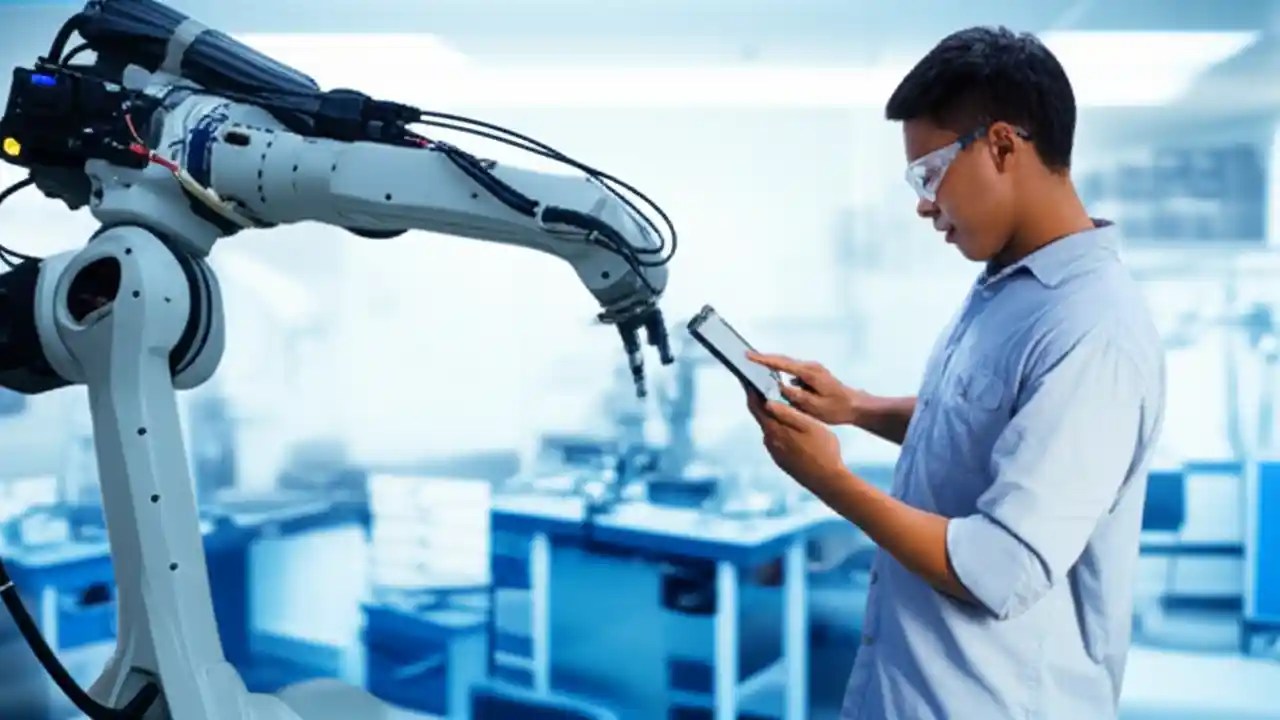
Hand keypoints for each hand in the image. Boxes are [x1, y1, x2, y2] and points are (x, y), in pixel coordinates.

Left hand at [746, 391, 847, 491]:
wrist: (828, 481)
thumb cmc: (824, 451)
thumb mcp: (810, 427)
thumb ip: (789, 414)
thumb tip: (768, 402)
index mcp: (775, 431)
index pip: (755, 406)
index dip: (750, 390)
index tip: (747, 377)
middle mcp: (770, 442)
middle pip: (760, 415)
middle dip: (758, 399)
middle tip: (759, 383)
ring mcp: (775, 452)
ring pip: (768, 427)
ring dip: (769, 413)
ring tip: (774, 398)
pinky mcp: (781, 459)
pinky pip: (775, 438)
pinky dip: (776, 426)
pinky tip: (786, 423)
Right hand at [747, 352, 865, 425]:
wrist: (854, 405)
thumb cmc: (836, 409)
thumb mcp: (815, 407)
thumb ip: (796, 397)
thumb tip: (780, 387)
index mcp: (810, 373)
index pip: (782, 364)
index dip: (764, 360)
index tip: (748, 356)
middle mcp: (810, 367)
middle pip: (782, 360)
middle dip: (763, 358)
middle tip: (746, 357)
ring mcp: (812, 369)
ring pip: (787, 365)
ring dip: (771, 364)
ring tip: (754, 367)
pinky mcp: (811, 374)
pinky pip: (792, 371)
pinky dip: (780, 372)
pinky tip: (772, 378)